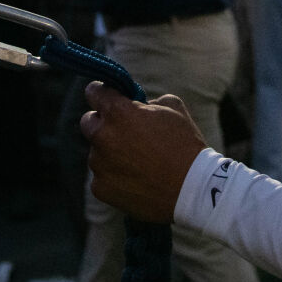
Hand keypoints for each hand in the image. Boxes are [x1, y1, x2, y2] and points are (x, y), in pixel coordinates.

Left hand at [82, 83, 208, 221]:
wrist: (193, 190)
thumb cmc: (185, 145)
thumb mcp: (173, 108)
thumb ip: (146, 101)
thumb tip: (136, 105)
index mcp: (118, 112)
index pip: (94, 92)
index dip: (102, 93)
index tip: (107, 97)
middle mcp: (102, 136)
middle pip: (88, 122)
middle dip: (103, 123)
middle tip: (124, 132)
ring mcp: (99, 165)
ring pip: (97, 153)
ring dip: (111, 153)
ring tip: (140, 163)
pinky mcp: (100, 188)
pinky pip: (102, 177)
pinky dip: (114, 177)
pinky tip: (137, 180)